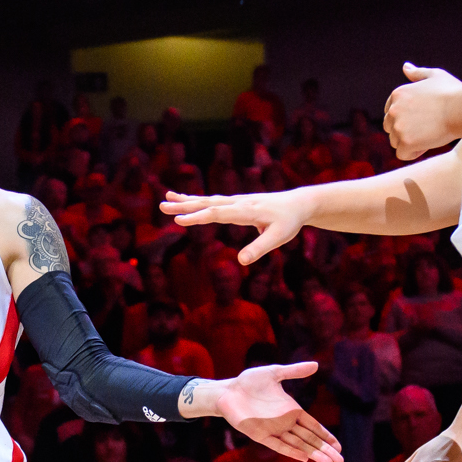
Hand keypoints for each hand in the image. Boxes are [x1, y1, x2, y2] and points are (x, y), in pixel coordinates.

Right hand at [159, 189, 313, 265]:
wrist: (298, 203)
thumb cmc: (289, 221)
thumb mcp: (279, 238)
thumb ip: (259, 248)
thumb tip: (240, 262)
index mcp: (245, 211)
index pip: (217, 213)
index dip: (197, 217)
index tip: (179, 220)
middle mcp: (237, 203)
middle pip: (207, 204)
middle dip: (184, 206)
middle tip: (162, 206)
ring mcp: (236, 201)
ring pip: (207, 200)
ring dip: (186, 201)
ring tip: (166, 199)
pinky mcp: (236, 203)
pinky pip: (213, 201)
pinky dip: (197, 200)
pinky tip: (186, 200)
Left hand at [202, 363, 343, 461]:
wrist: (227, 390)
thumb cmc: (249, 382)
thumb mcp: (275, 373)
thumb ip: (294, 371)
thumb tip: (316, 365)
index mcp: (291, 410)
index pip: (313, 427)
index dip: (326, 436)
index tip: (339, 446)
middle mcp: (284, 423)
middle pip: (309, 439)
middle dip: (325, 450)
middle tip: (341, 461)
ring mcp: (273, 430)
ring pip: (298, 445)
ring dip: (313, 453)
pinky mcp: (260, 435)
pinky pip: (278, 445)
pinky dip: (291, 451)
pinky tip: (305, 457)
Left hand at [383, 63, 461, 160]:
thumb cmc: (452, 92)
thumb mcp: (434, 75)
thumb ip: (417, 73)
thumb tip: (405, 67)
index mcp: (397, 94)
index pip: (389, 112)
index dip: (404, 118)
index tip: (420, 119)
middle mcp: (393, 110)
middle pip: (390, 128)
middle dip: (404, 131)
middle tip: (426, 128)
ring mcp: (398, 127)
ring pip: (396, 142)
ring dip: (409, 142)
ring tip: (428, 135)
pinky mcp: (406, 142)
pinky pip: (403, 154)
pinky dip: (413, 153)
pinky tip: (427, 144)